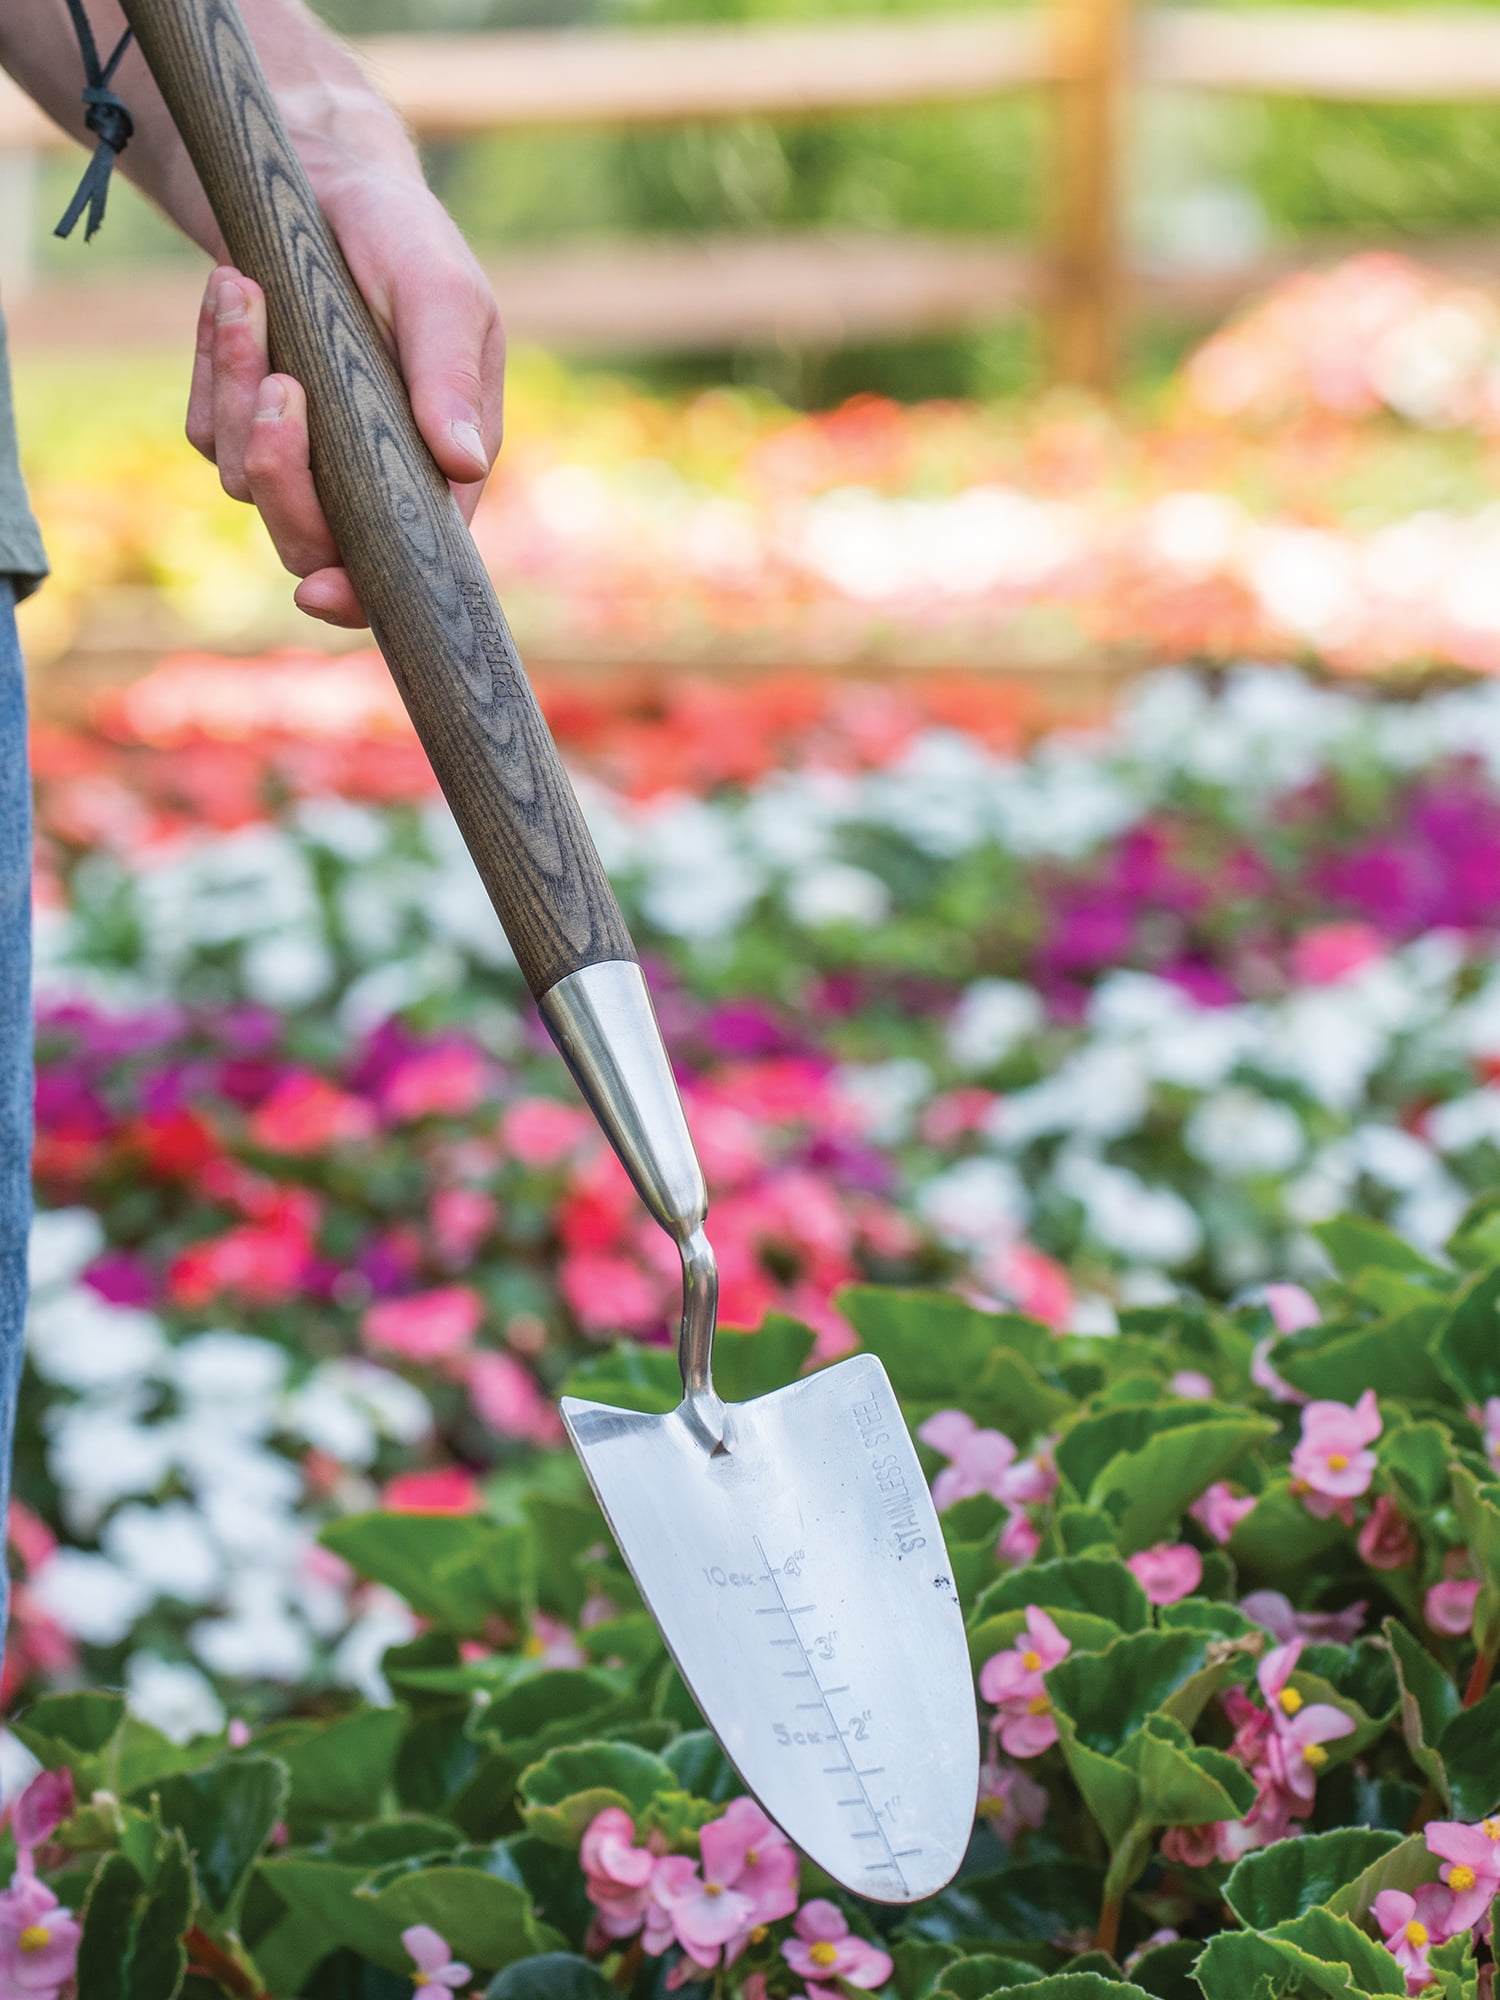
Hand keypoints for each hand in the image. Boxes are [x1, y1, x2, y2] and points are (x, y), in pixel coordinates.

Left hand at [185, 173, 503, 628]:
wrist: (328, 178)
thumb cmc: (405, 241)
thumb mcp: (445, 294)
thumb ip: (451, 378)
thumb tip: (464, 465)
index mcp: (435, 472)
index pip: (403, 565)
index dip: (360, 593)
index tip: (319, 591)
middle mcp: (368, 482)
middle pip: (308, 541)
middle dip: (282, 472)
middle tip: (281, 383)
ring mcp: (302, 457)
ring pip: (246, 481)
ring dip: (238, 386)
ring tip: (247, 291)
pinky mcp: (242, 422)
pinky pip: (206, 429)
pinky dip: (212, 360)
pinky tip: (232, 293)